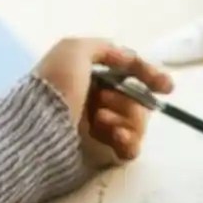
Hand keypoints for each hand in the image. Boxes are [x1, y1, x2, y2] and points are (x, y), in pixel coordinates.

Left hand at [33, 38, 173, 164]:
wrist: (37, 131)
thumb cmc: (54, 87)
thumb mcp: (73, 50)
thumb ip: (103, 48)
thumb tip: (127, 60)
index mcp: (90, 78)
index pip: (130, 73)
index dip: (150, 76)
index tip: (166, 86)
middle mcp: (97, 101)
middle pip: (137, 99)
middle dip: (126, 99)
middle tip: (103, 101)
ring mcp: (102, 129)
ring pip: (137, 122)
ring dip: (124, 117)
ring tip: (99, 121)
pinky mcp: (104, 153)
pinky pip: (132, 147)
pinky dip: (128, 140)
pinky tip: (115, 137)